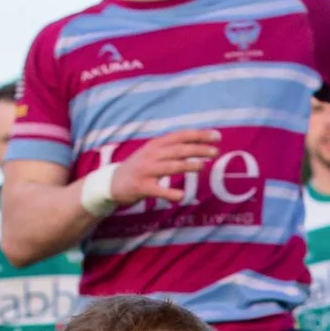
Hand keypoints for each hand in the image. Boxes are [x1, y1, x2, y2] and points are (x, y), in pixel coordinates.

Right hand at [107, 129, 222, 206]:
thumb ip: (173, 148)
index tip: (217, 136)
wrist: (112, 182)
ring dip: (188, 166)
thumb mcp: (153, 152)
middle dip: (198, 150)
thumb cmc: (140, 167)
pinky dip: (169, 193)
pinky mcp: (141, 187)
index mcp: (156, 144)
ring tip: (203, 167)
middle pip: (178, 150)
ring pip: (170, 166)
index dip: (199, 135)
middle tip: (216, 152)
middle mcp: (151, 155)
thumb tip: (200, 144)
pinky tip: (181, 195)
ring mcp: (146, 171)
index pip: (181, 136)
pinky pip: (157, 190)